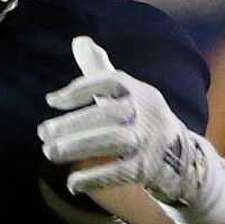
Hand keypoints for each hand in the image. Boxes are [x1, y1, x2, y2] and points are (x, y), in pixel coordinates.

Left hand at [37, 36, 197, 200]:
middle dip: (73, 123)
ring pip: (113, 140)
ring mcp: (149, 141)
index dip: (81, 88)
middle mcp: (147, 112)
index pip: (111, 80)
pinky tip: (71, 183)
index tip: (51, 100)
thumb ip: (100, 70)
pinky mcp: (148, 169)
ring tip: (48, 152)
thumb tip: (79, 40)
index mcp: (139, 90)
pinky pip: (120, 172)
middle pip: (108, 113)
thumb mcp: (126, 93)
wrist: (182, 158)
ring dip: (78, 146)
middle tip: (42, 133)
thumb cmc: (142, 120)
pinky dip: (94, 178)